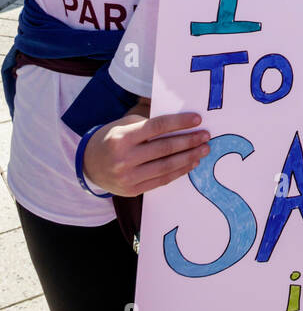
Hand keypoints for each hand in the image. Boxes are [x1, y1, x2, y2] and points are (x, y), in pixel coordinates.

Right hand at [83, 107, 210, 196]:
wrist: (89, 165)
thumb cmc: (112, 139)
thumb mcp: (124, 125)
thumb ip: (148, 124)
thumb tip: (179, 123)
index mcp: (122, 137)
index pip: (157, 127)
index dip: (179, 123)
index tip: (197, 120)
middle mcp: (124, 158)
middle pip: (164, 148)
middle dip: (189, 141)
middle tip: (205, 136)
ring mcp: (128, 177)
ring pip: (166, 166)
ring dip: (188, 157)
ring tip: (203, 150)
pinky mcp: (133, 190)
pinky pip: (161, 180)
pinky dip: (178, 171)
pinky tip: (190, 163)